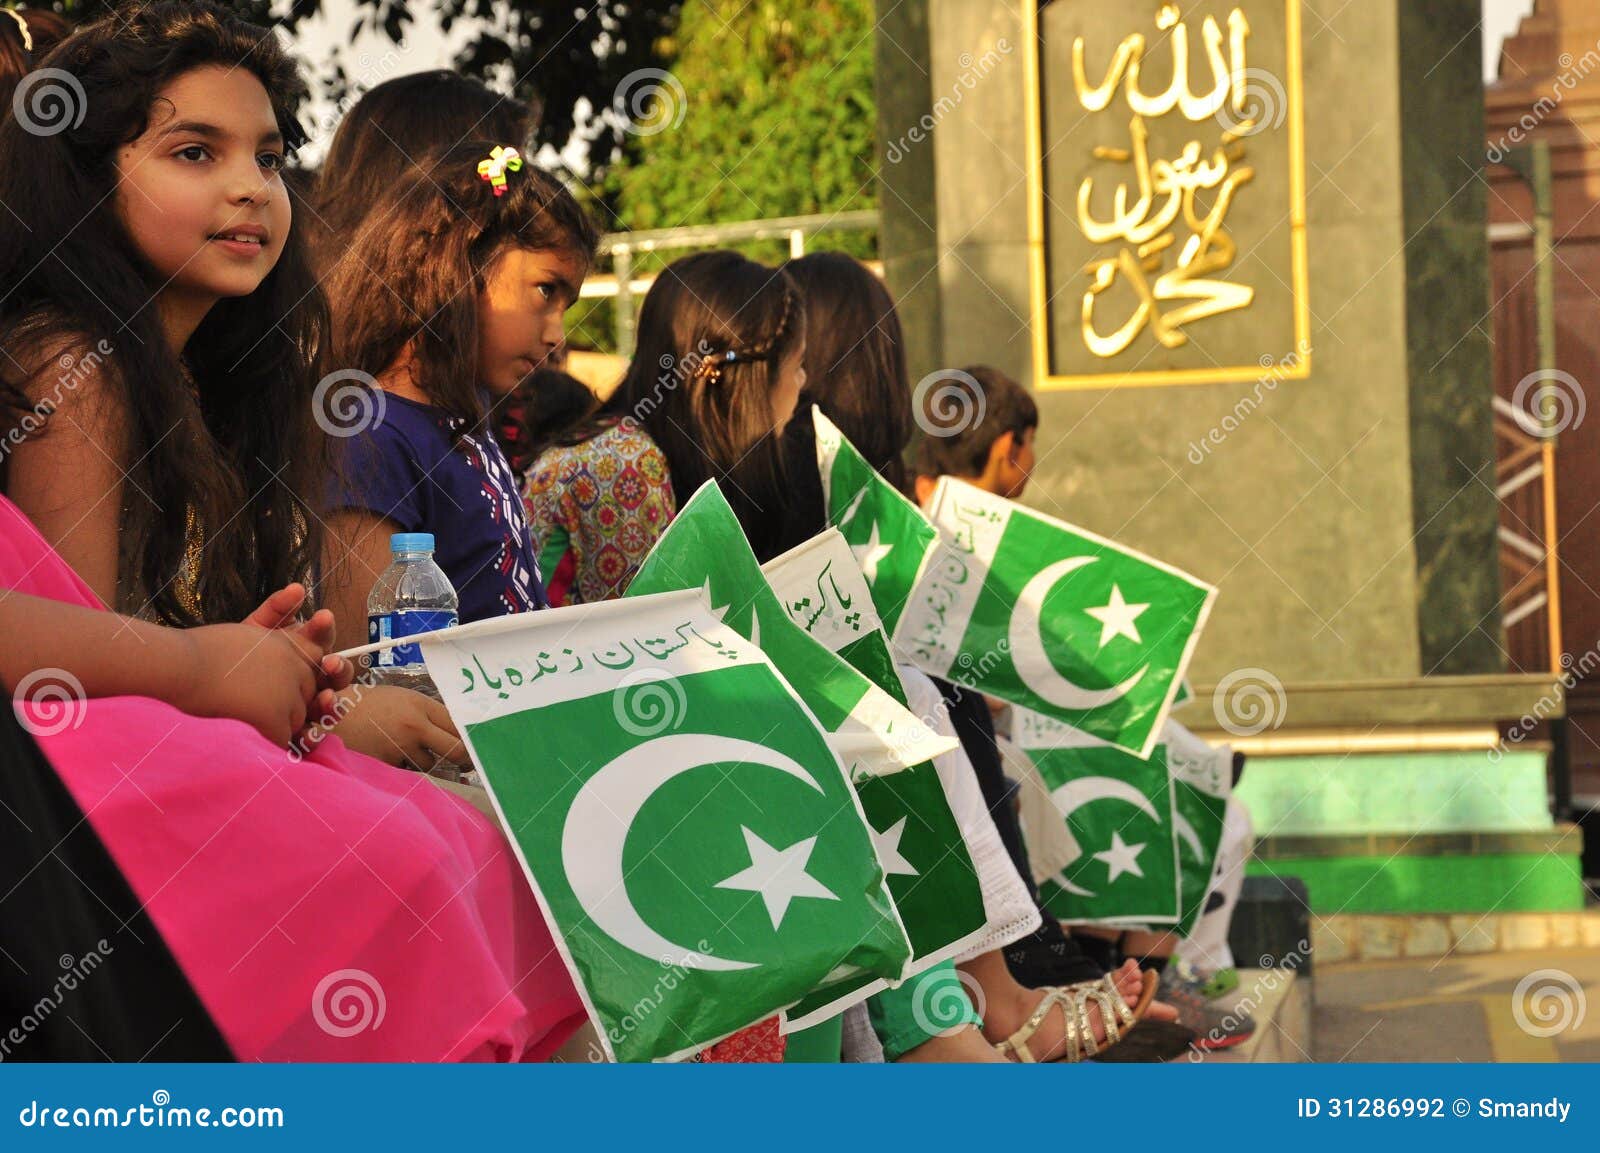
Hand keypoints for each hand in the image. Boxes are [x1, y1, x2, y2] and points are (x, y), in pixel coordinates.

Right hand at [177, 622, 320, 746]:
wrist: (179, 664)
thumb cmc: (198, 654)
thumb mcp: (244, 641)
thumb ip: (268, 654)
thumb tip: (278, 673)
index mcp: (287, 644)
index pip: (313, 667)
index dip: (296, 681)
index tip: (273, 689)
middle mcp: (294, 665)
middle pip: (308, 697)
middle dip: (288, 707)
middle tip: (254, 710)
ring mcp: (288, 691)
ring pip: (297, 721)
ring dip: (276, 727)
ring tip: (245, 721)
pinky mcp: (275, 716)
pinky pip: (283, 740)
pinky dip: (266, 744)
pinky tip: (245, 736)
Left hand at [242, 583, 354, 721]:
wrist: (203, 685)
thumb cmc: (235, 657)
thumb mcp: (255, 630)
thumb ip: (276, 608)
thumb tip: (299, 588)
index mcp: (304, 649)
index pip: (323, 636)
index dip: (325, 628)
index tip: (323, 618)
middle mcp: (311, 677)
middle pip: (337, 672)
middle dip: (339, 668)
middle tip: (332, 663)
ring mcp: (305, 704)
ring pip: (329, 705)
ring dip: (333, 702)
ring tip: (326, 699)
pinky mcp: (293, 731)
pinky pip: (311, 734)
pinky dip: (313, 734)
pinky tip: (310, 732)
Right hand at [319, 684, 468, 771]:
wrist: (325, 714)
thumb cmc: (365, 705)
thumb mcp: (399, 699)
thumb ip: (426, 714)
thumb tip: (455, 732)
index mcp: (420, 704)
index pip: (458, 724)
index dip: (470, 737)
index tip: (477, 745)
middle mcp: (415, 724)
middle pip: (455, 749)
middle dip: (463, 758)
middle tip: (466, 764)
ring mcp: (401, 746)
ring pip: (429, 764)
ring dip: (422, 762)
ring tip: (401, 749)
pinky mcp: (386, 764)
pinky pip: (405, 772)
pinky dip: (400, 769)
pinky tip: (385, 756)